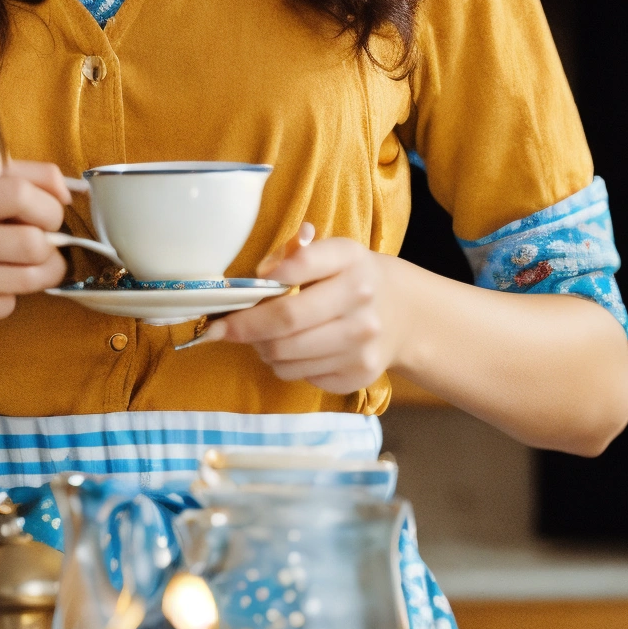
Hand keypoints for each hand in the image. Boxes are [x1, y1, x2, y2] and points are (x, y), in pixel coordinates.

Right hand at [0, 158, 70, 360]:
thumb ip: (13, 179)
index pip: (18, 188)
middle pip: (32, 237)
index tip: (50, 209)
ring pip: (32, 274)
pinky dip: (10, 298)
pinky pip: (10, 303)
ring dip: (43, 272)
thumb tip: (67, 189)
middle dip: (52, 240)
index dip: (49, 201)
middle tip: (42, 241)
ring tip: (28, 268)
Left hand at [199, 224, 409, 397]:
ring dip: (262, 349)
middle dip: (244, 327)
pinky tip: (295, 352)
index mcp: (351, 260)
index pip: (299, 265)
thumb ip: (296, 254)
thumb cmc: (352, 278)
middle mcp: (362, 302)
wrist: (403, 314)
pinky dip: (286, 366)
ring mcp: (362, 343)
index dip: (262, 281)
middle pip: (285, 321)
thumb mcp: (333, 253)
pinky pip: (300, 375)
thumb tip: (260, 274)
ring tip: (264, 338)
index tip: (234, 294)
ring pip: (286, 356)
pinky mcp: (359, 374)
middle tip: (224, 328)